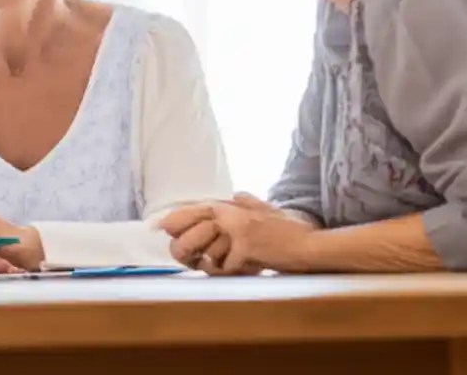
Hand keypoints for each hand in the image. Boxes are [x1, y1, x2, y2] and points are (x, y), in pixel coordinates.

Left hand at [160, 193, 316, 274]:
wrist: (310, 246)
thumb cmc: (290, 231)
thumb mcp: (268, 210)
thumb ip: (249, 202)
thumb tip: (237, 193)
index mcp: (233, 207)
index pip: (194, 210)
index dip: (173, 220)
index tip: (156, 228)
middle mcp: (231, 216)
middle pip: (190, 233)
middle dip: (183, 250)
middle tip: (184, 259)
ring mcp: (237, 232)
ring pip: (206, 255)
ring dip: (212, 266)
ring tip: (225, 265)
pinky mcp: (245, 249)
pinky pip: (225, 268)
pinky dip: (232, 273)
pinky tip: (245, 268)